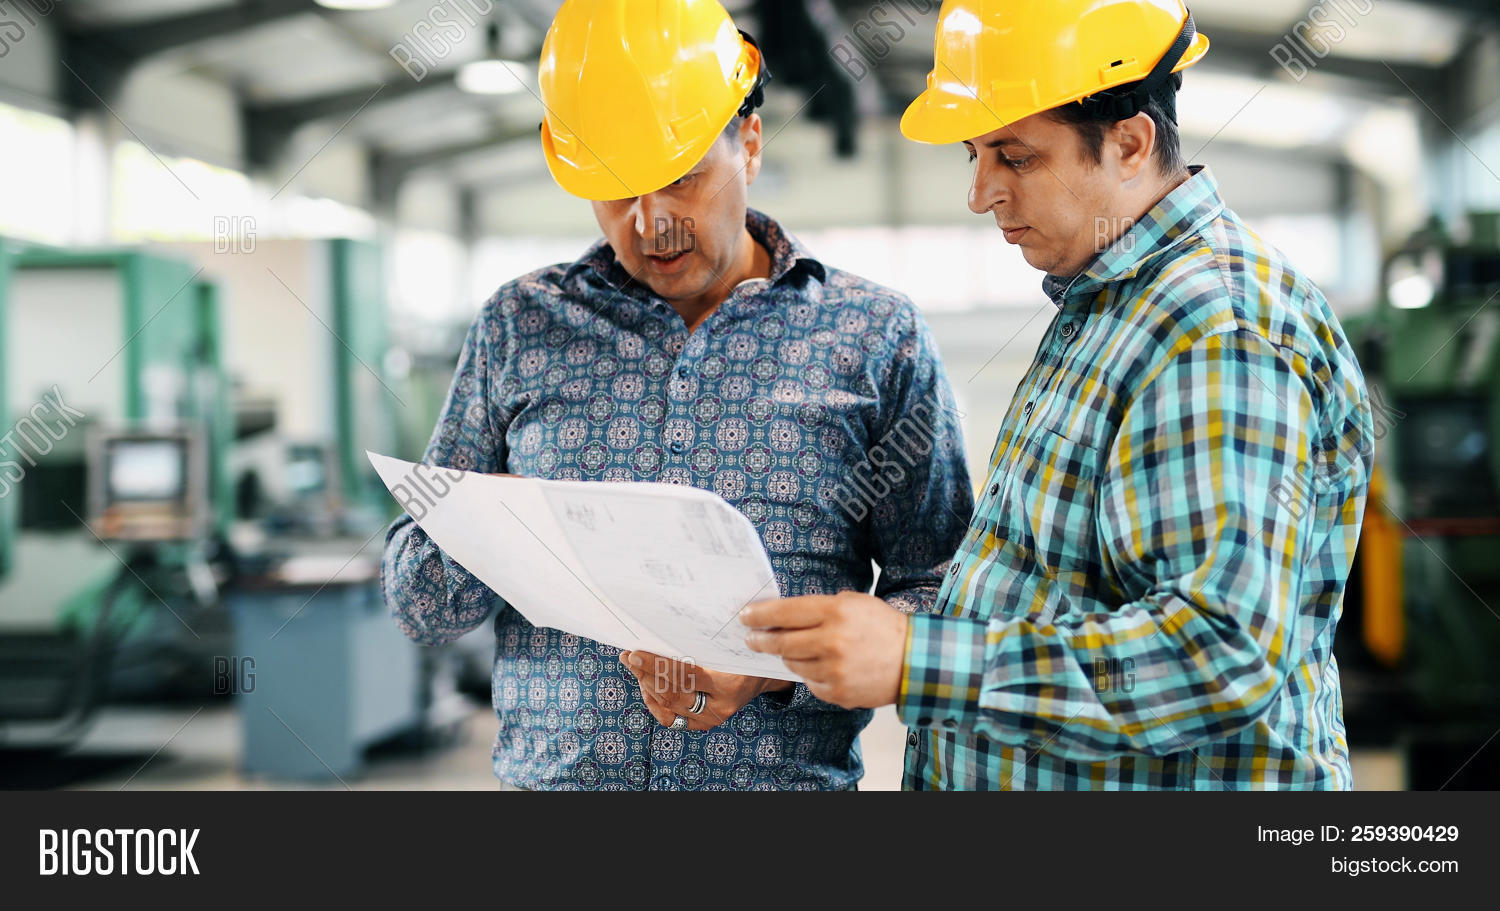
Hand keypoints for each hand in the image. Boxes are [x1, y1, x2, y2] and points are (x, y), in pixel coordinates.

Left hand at [620, 651, 792, 730]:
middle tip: (629, 657)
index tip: (636, 653)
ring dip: (645, 685)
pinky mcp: (702, 724)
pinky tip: (645, 685)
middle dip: (645, 674)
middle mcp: (720, 707)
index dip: (657, 665)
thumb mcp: (731, 642)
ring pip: (668, 707)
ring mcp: (710, 719)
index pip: (685, 675)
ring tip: (633, 666)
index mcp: (730, 684)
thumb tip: (663, 625)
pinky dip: (654, 702)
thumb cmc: (745, 651)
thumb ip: (704, 639)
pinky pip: (670, 719)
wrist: (763, 675)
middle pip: (672, 694)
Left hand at [741, 592, 907, 708]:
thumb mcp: (853, 603)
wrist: (913, 661)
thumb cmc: (882, 627)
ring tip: (798, 650)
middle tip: (751, 638)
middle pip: (781, 642)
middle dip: (760, 639)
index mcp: (835, 612)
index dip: (760, 615)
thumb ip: (819, 607)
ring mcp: (833, 670)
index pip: (784, 612)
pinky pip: (808, 682)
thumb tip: (782, 614)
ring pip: (792, 663)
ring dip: (789, 656)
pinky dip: (810, 674)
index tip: (745, 616)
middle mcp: (831, 641)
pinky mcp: (836, 693)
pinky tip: (823, 666)